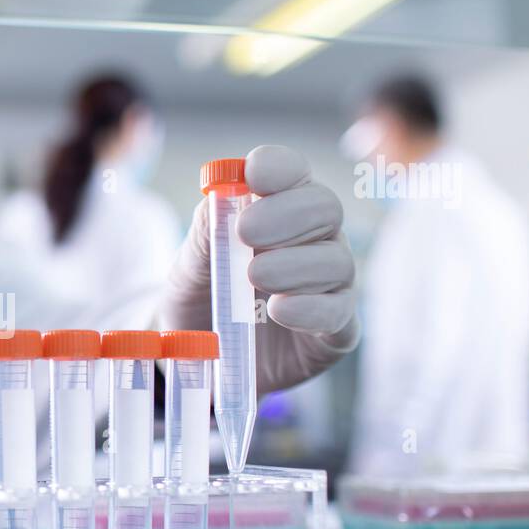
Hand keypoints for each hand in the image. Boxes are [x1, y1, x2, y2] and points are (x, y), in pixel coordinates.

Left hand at [164, 144, 359, 393]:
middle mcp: (313, 241)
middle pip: (325, 208)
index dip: (280, 168)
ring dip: (295, 264)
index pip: (292, 174)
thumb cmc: (200, 299)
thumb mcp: (189, 268)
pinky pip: (339, 313)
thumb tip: (218, 196)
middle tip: (247, 232)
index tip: (254, 173)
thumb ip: (205, 234)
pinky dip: (310, 308)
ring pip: (337, 261)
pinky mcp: (335, 331)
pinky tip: (279, 309)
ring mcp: (329, 286)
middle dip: (286, 214)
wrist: (199, 360)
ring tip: (254, 276)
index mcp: (277, 210)